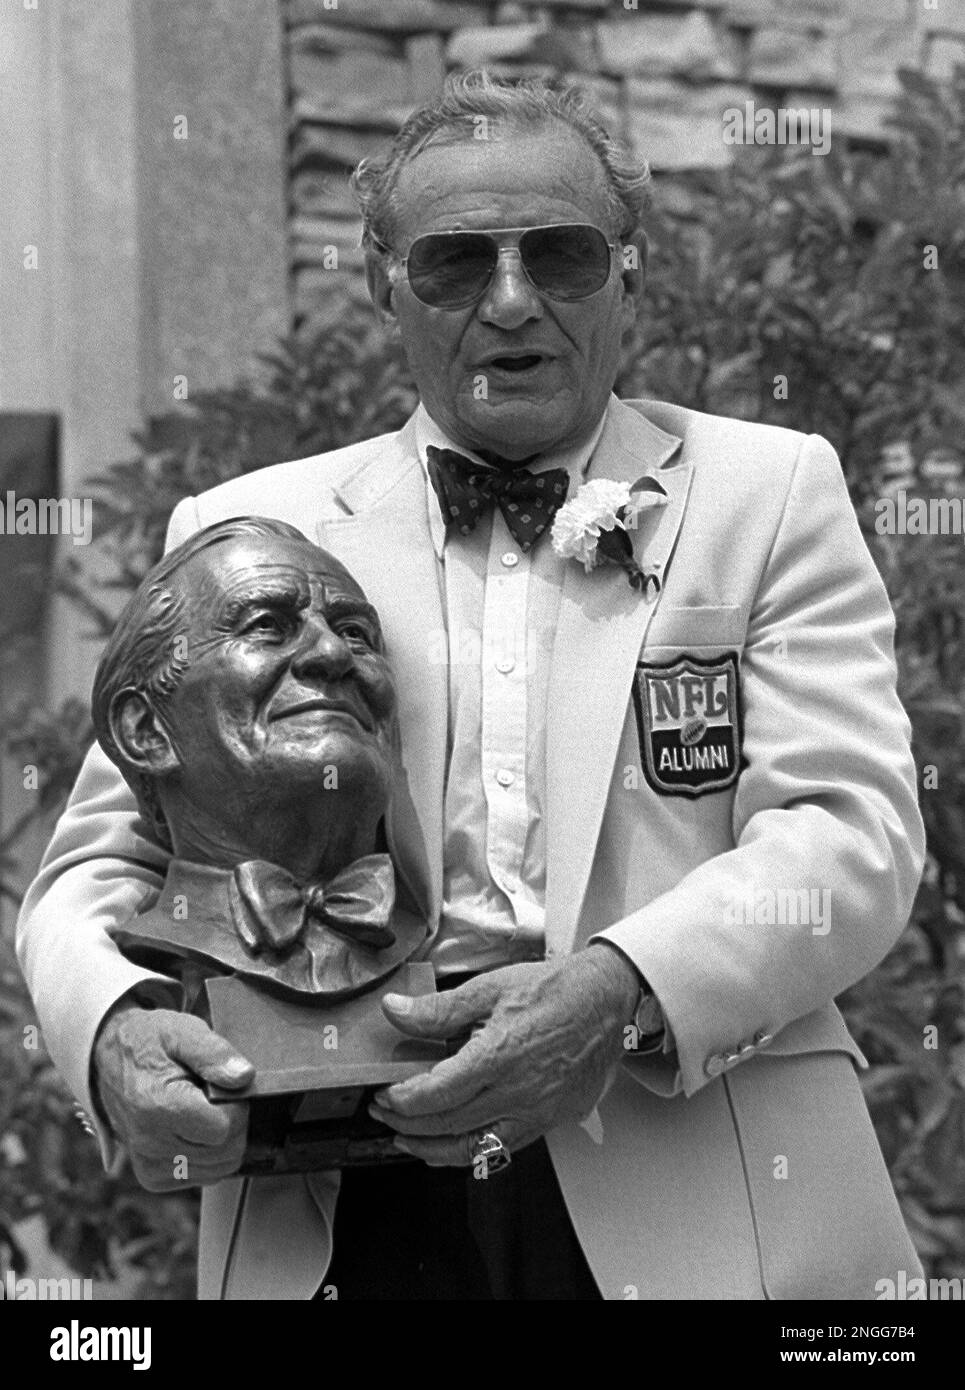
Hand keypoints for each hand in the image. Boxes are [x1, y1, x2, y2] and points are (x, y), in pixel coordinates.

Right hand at [92, 1004, 254, 1191]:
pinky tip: (195, 1129)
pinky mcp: (151, 1176)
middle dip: (234, 1124)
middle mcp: (150, 1143)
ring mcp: (149, 1165)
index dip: (237, 1105)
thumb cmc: (149, 1043)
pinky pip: (201, 1176)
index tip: (226, 1087)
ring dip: (222, 1142)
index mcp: (158, 1106)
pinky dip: (208, 1156)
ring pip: (218, 1170)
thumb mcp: (182, 1032)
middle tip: (217, 1097)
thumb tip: (244, 1077)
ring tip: (203, 1111)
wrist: (109, 1059)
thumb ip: (214, 1053)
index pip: (225, 1128)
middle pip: (226, 1153)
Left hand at [369, 944, 639, 1165]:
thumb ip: (439, 1008)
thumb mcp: (491, 987)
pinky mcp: (549, 1121)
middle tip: (383, 1114)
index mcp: (500, 1054)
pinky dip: (468, 1155)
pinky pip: (501, 1151)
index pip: (437, 1093)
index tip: (384, 1095)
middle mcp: (518, 1091)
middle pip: (448, 1124)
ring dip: (432, 1150)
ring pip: (473, 1149)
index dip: (402, 1100)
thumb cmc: (555, 990)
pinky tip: (450, 1146)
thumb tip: (395, 1011)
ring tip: (406, 1140)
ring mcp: (536, 1112)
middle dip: (407, 1124)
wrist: (608, 1001)